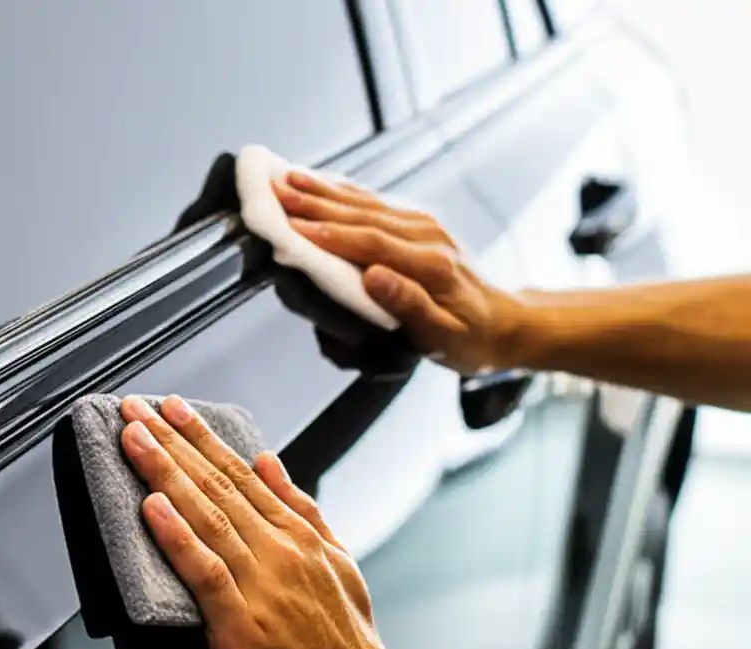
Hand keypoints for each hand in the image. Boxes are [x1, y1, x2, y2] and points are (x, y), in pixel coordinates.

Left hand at [119, 395, 464, 648]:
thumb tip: (271, 462)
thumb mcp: (339, 565)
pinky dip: (177, 535)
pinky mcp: (241, 623)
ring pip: (206, 515)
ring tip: (134, 440)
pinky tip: (152, 506)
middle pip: (217, 483)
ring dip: (165, 472)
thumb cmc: (344, 645)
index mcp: (299, 536)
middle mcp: (280, 551)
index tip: (172, 410)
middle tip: (136, 409)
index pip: (241, 473)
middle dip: (172, 441)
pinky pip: (203, 571)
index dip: (201, 437)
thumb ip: (303, 510)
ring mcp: (262, 584)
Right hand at [272, 170, 526, 373]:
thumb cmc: (471, 338)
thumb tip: (374, 277)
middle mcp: (426, 236)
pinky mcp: (417, 224)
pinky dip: (344, 192)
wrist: (503, 324)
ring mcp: (422, 226)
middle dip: (315, 202)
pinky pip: (374, 204)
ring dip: (324, 190)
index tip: (294, 225)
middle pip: (362, 215)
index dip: (330, 233)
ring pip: (365, 204)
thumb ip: (409, 306)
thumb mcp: (445, 337)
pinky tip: (322, 182)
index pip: (371, 243)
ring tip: (288, 178)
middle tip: (277, 190)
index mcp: (430, 265)